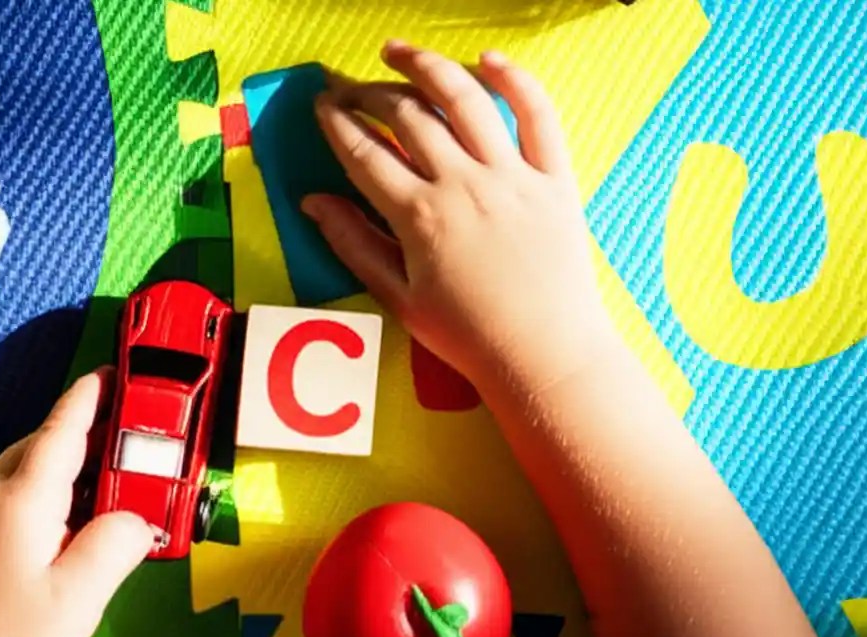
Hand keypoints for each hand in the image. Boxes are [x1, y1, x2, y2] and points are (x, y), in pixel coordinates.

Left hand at [0, 369, 152, 636]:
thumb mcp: (79, 598)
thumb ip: (117, 544)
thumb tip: (137, 516)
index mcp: (19, 499)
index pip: (62, 429)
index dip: (91, 397)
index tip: (116, 373)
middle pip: (46, 443)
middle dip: (92, 432)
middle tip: (138, 438)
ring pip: (29, 464)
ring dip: (72, 461)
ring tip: (114, 478)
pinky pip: (16, 487)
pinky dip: (51, 485)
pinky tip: (75, 513)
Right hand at [304, 41, 617, 391]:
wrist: (544, 356)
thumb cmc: (467, 335)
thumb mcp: (398, 297)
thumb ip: (353, 243)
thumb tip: (311, 201)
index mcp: (420, 217)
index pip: (366, 152)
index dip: (338, 123)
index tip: (321, 105)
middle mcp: (464, 185)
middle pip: (408, 117)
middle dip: (369, 92)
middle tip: (347, 85)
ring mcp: (513, 177)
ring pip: (465, 99)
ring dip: (427, 67)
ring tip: (398, 52)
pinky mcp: (555, 178)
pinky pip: (538, 114)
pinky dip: (514, 80)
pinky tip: (488, 59)